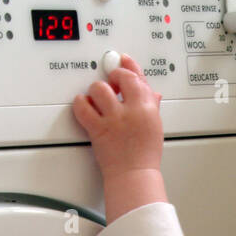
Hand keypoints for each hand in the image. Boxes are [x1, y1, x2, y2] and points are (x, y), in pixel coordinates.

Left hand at [72, 55, 162, 179]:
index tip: (123, 60)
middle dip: (113, 77)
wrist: (134, 176)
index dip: (129, 65)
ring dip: (96, 90)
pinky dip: (80, 103)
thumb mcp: (155, 127)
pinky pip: (84, 108)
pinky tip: (83, 105)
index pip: (138, 77)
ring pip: (100, 89)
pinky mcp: (98, 129)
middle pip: (120, 77)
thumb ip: (152, 106)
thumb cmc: (144, 157)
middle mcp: (131, 110)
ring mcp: (114, 119)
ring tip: (97, 98)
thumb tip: (152, 94)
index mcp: (148, 108)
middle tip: (110, 84)